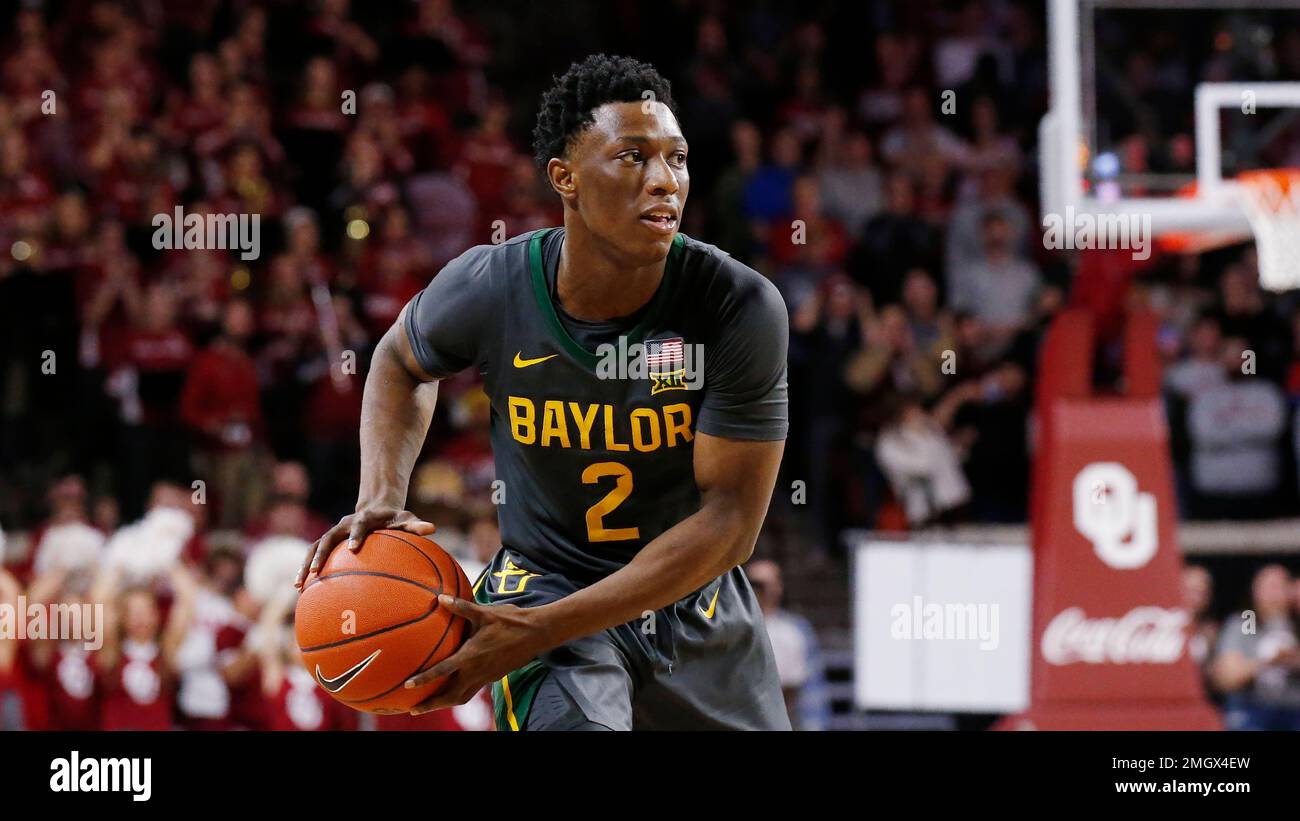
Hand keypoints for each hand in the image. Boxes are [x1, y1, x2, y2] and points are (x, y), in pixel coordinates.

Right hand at [294, 507, 435, 587]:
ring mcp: (333, 533)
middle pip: (328, 538)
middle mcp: (343, 525)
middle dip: (321, 554)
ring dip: (306, 564)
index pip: (358, 525)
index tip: (354, 548)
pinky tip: (300, 589)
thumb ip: (416, 525)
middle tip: (315, 571)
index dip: (356, 535)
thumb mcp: (406, 519)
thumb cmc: (394, 520)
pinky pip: (312, 555)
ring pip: (314, 547)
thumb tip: (432, 529)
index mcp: (363, 519)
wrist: (375, 510)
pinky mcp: (327, 542)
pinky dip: (304, 569)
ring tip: (299, 585)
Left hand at [404, 595, 552, 714]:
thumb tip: (440, 598)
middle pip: (450, 696)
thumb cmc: (510, 620)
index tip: (408, 685)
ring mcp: (486, 676)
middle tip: (413, 710)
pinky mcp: (493, 677)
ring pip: (461, 697)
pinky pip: (472, 690)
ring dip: (444, 703)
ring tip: (429, 706)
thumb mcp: (484, 612)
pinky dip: (459, 694)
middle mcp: (477, 670)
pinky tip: (453, 689)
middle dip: (431, 704)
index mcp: (471, 655)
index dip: (425, 678)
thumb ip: (460, 607)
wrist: (536, 633)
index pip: (443, 670)